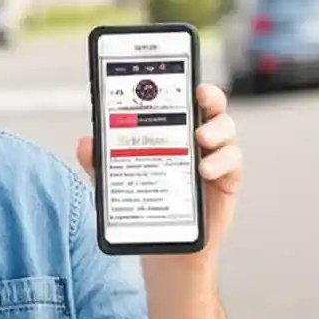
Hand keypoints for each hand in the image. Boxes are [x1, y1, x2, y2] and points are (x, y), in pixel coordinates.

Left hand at [76, 82, 242, 262]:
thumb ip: (98, 162)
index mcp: (171, 129)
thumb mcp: (112, 182)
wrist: (162, 246)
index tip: (176, 72)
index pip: (180, 98)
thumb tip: (85, 143)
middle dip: (209, 95)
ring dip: (217, 129)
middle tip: (200, 95)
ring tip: (200, 138)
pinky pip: (233, 162)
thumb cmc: (141, 204)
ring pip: (227, 130)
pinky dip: (222, 161)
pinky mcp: (226, 180)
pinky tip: (205, 169)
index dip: (182, 81)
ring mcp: (214, 157)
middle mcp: (196, 137)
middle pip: (211, 106)